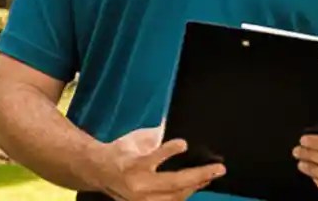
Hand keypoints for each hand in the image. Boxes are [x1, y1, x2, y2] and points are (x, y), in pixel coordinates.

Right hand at [90, 126, 226, 200]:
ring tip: (211, 175)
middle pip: (173, 182)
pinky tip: (197, 185)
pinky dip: (185, 193)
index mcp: (133, 164)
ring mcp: (142, 199)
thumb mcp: (134, 139)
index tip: (184, 143)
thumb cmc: (119, 152)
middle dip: (198, 176)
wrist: (99, 172)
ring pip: (176, 196)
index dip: (168, 151)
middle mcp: (138, 185)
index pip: (152, 158)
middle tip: (218, 168)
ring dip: (196, 186)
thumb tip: (170, 124)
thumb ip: (152, 136)